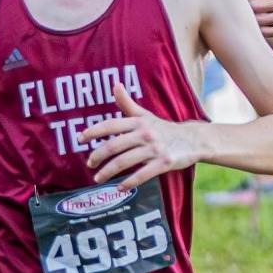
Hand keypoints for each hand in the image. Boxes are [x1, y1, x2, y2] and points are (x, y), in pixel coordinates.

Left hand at [81, 85, 203, 188]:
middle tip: (89, 164)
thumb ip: (127, 103)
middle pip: (113, 146)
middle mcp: (144, 133)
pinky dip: (128, 182)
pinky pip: (142, 174)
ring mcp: (154, 149)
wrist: (192, 140)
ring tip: (98, 178)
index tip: (80, 139)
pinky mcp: (164, 163)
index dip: (93, 131)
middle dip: (97, 156)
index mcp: (138, 122)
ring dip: (108, 172)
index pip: (110, 125)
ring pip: (124, 162)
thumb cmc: (163, 129)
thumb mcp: (145, 115)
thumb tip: (115, 85)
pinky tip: (119, 188)